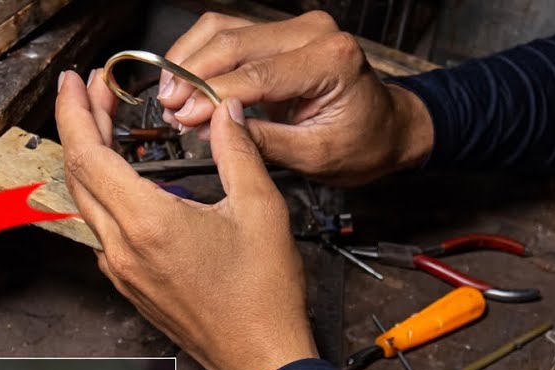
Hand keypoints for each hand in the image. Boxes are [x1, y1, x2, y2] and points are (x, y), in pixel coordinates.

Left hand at [56, 69, 316, 369]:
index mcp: (148, 223)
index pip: (90, 154)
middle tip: (95, 94)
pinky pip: (103, 232)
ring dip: (90, 161)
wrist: (260, 361)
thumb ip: (239, 151)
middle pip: (79, 175)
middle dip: (80, 126)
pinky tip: (125, 184)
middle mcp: (125, 249)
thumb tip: (227, 114)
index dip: (76, 110)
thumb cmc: (263, 300)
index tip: (76, 82)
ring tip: (107, 129)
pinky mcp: (132, 286)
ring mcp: (124, 271)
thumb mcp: (261, 209)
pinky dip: (104, 196)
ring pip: (87, 204)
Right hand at [155, 11, 433, 184]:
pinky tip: (182, 80)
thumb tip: (215, 128)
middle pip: (234, 41)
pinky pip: (230, 32)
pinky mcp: (280, 33)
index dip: (211, 95)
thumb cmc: (362, 144)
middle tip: (168, 108)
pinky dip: (200, 54)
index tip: (181, 117)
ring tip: (169, 96)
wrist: (386, 129)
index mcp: (332, 60)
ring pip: (224, 29)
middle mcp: (313, 32)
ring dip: (189, 60)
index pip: (257, 73)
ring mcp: (296, 27)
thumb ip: (265, 141)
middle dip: (192, 74)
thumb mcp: (317, 156)